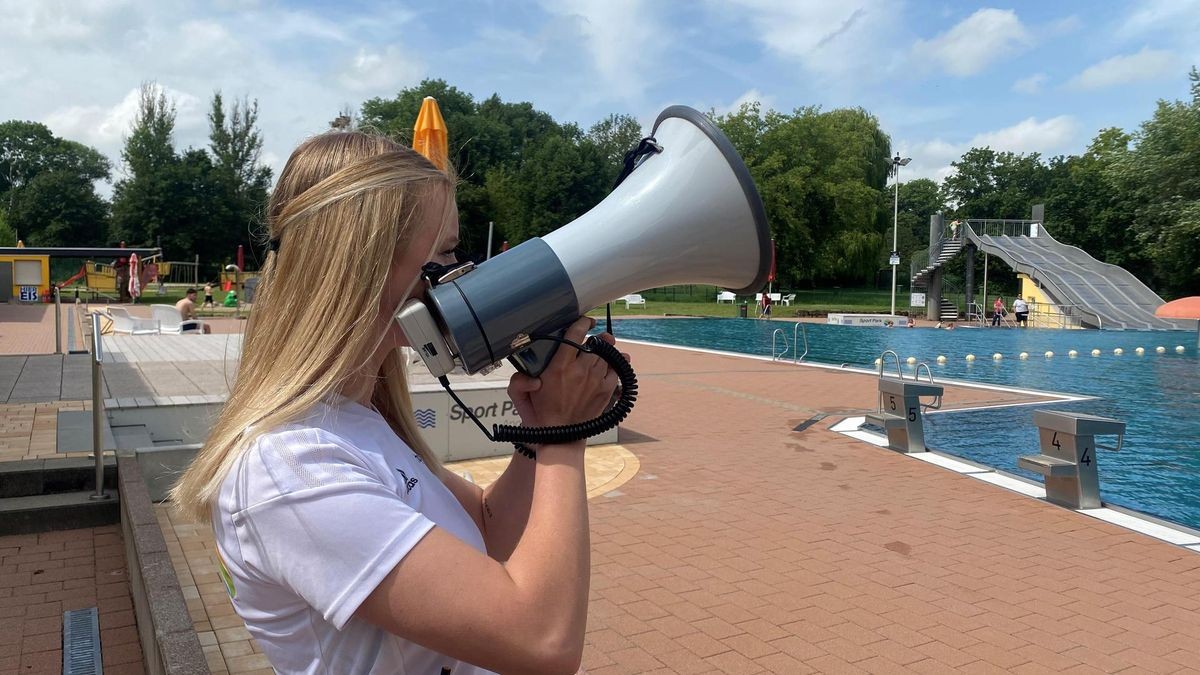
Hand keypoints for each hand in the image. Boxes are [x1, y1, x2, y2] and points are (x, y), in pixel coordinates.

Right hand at [507, 317, 625, 427]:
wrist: (560, 435)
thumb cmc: (540, 412)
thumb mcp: (519, 395)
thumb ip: (519, 380)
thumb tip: (534, 376)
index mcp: (559, 367)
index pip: (575, 334)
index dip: (582, 323)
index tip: (584, 321)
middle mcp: (580, 370)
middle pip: (594, 344)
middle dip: (595, 339)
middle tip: (593, 339)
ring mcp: (595, 380)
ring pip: (606, 355)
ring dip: (605, 350)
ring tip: (603, 347)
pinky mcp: (606, 391)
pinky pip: (616, 369)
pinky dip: (617, 362)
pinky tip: (616, 359)